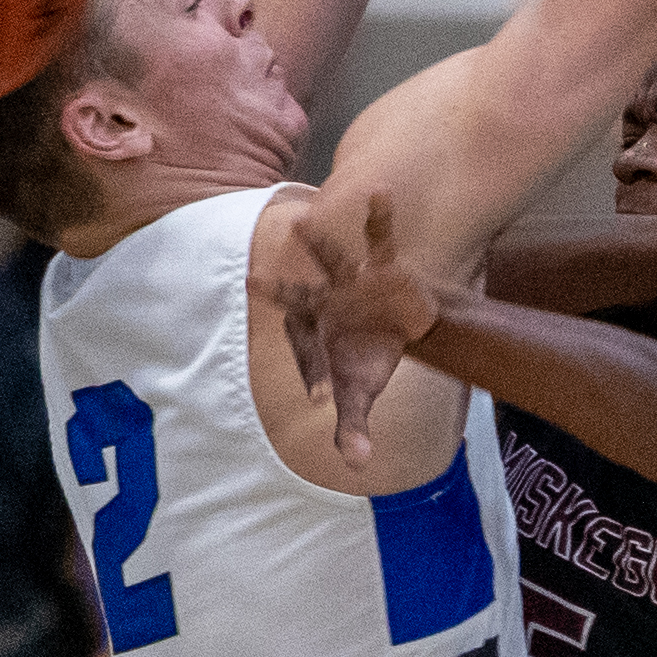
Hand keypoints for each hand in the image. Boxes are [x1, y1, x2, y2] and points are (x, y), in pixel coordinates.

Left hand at [277, 191, 441, 467]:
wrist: (404, 324)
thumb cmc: (370, 357)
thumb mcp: (361, 392)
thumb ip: (353, 426)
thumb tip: (357, 465)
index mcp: (316, 331)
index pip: (306, 351)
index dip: (311, 371)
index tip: (316, 392)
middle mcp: (327, 299)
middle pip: (300, 296)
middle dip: (279, 291)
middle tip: (252, 281)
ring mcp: (353, 278)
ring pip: (332, 258)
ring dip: (318, 242)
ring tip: (300, 221)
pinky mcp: (383, 264)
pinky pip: (381, 238)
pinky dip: (380, 218)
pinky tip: (379, 192)